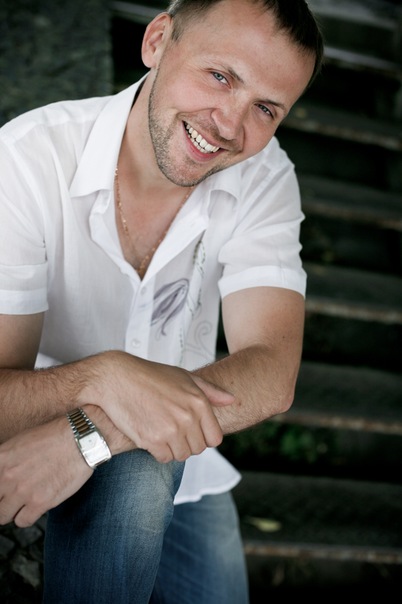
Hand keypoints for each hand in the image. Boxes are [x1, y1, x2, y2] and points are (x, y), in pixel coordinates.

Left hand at [0, 416, 92, 527]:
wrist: (80, 439)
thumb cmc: (54, 437)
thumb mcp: (21, 441)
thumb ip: (6, 460)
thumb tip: (2, 473)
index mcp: (1, 458)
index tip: (3, 491)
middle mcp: (7, 475)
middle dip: (3, 500)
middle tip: (13, 496)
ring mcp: (23, 490)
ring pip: (3, 515)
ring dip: (12, 510)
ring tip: (24, 501)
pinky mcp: (40, 502)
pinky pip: (22, 521)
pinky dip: (27, 516)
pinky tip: (36, 505)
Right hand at [89, 352, 233, 463]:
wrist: (117, 379)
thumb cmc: (150, 376)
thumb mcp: (183, 377)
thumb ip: (210, 390)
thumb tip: (231, 400)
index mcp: (199, 402)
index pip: (215, 438)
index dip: (203, 437)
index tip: (190, 431)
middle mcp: (188, 417)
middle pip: (198, 449)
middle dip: (187, 443)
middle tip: (171, 429)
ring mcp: (171, 430)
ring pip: (182, 455)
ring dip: (173, 448)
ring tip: (160, 430)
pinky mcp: (153, 440)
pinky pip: (164, 458)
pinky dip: (158, 452)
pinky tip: (150, 435)